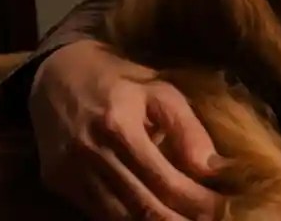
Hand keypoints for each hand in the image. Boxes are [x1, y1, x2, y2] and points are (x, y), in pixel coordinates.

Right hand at [28, 39, 227, 219]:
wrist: (55, 75)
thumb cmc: (118, 80)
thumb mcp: (159, 90)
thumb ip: (186, 128)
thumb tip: (213, 168)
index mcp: (119, 127)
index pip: (164, 180)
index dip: (197, 202)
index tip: (225, 211)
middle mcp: (91, 154)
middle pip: (142, 207)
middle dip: (181, 220)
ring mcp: (69, 173)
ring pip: (119, 217)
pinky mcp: (57, 183)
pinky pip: (99, 213)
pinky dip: (129, 220)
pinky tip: (155, 218)